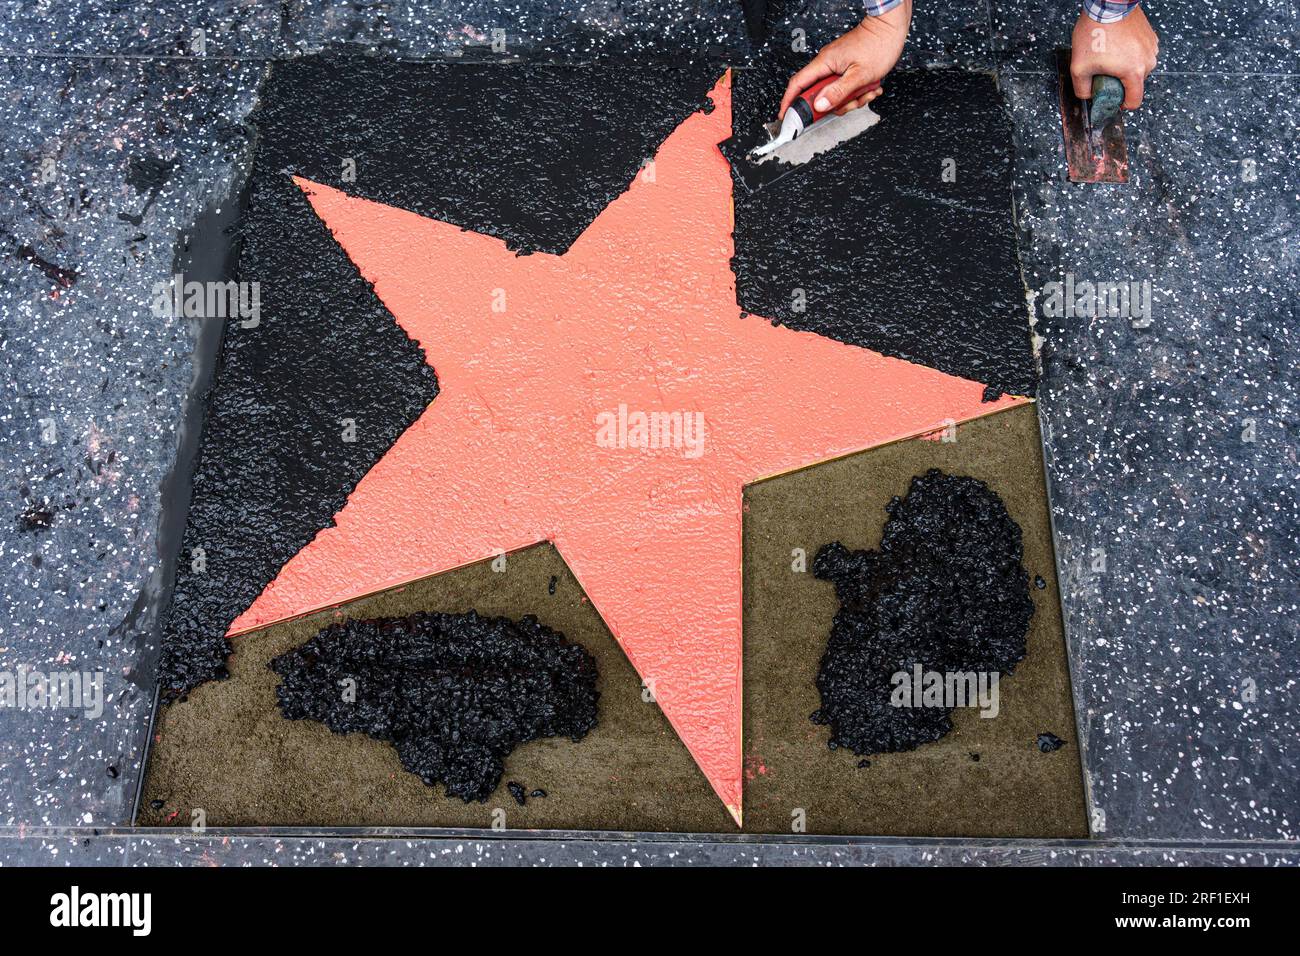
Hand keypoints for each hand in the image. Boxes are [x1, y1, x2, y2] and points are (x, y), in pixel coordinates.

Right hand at [779, 2, 911, 117]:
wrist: (890, 27)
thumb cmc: (878, 44)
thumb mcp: (859, 75)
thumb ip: (838, 92)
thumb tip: (819, 106)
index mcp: (825, 63)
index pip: (798, 84)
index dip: (789, 102)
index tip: (787, 116)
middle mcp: (827, 64)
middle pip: (819, 94)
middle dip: (836, 104)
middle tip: (850, 103)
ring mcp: (836, 66)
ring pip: (835, 94)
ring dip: (851, 99)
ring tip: (866, 91)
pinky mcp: (845, 68)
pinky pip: (844, 88)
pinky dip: (857, 92)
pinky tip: (869, 87)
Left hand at [1070, 5, 1158, 109]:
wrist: (1107, 6)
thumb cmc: (1095, 33)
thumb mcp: (1079, 68)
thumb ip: (1082, 89)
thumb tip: (1087, 97)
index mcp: (1134, 72)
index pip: (1134, 101)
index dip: (1122, 105)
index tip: (1113, 100)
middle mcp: (1148, 61)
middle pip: (1135, 84)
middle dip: (1120, 82)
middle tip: (1105, 71)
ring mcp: (1152, 47)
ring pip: (1139, 68)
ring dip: (1126, 67)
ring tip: (1110, 55)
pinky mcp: (1151, 37)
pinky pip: (1141, 54)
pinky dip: (1131, 54)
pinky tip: (1117, 46)